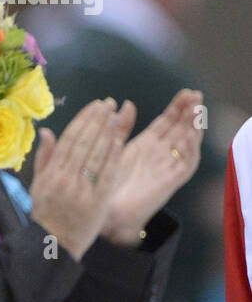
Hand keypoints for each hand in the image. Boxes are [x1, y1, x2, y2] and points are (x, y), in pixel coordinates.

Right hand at [28, 98, 131, 259]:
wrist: (54, 243)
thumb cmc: (46, 212)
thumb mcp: (38, 184)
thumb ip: (44, 157)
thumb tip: (47, 131)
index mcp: (51, 174)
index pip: (69, 140)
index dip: (83, 120)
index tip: (95, 105)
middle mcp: (65, 179)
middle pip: (84, 144)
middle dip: (97, 121)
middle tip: (109, 104)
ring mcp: (82, 190)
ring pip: (97, 156)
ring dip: (108, 133)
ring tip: (117, 116)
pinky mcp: (97, 201)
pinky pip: (107, 175)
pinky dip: (114, 156)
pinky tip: (121, 141)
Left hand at [100, 88, 204, 245]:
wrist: (105, 209)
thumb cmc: (106, 180)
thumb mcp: (114, 147)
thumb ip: (121, 126)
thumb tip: (126, 102)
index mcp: (147, 144)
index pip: (168, 121)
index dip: (178, 107)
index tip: (186, 92)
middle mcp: (160, 153)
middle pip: (181, 129)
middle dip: (190, 112)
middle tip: (196, 95)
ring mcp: (166, 166)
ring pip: (188, 144)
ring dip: (194, 128)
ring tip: (197, 112)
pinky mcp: (169, 181)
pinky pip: (185, 165)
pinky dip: (188, 151)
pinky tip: (186, 138)